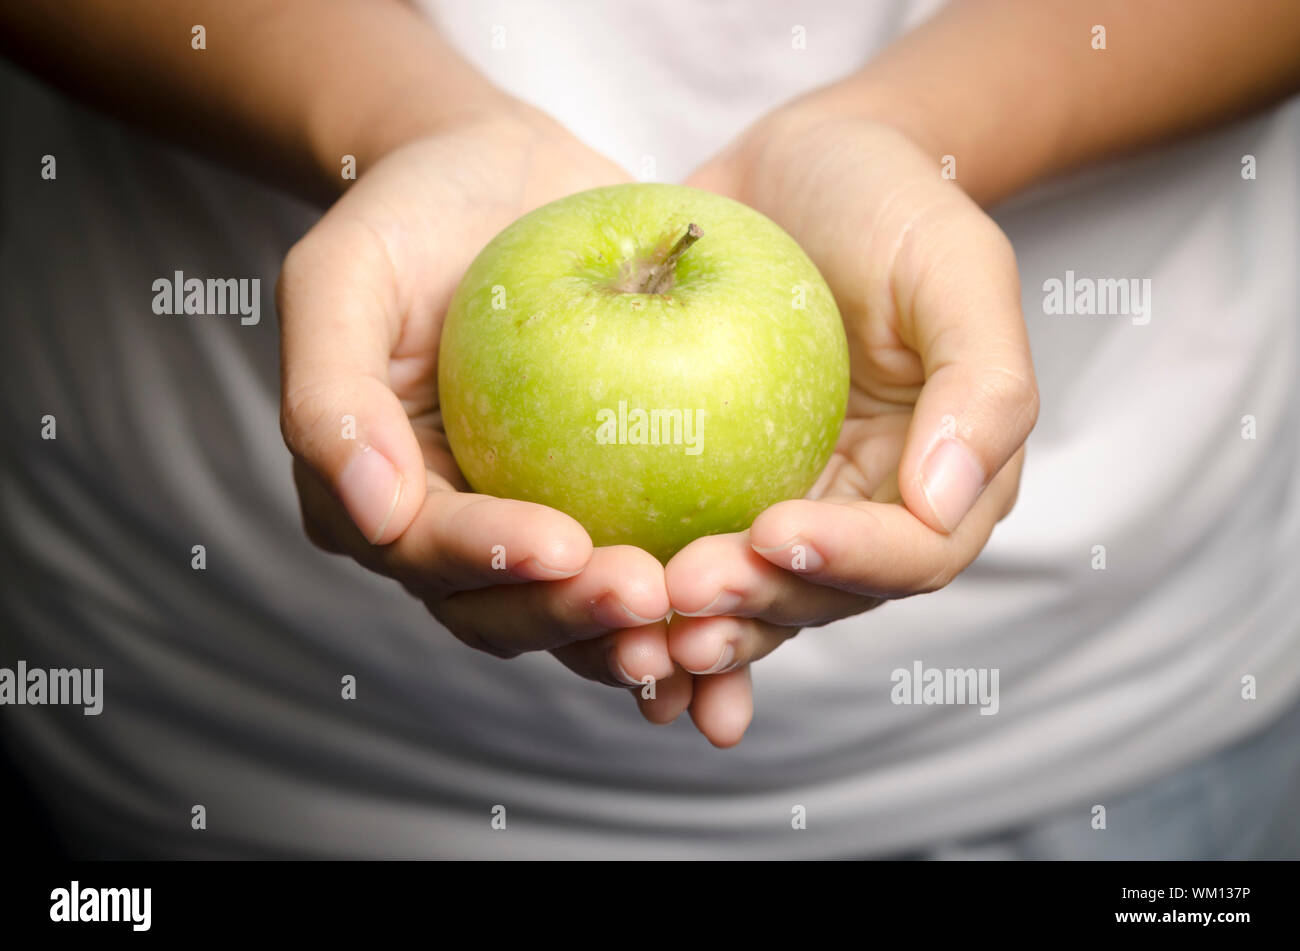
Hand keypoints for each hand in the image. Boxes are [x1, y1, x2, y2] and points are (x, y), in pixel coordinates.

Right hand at [277, 110, 683, 702]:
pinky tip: (757, 588)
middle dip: (574, 617)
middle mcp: (456, 532)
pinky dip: (697, 586)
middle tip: (648, 595)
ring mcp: (535, 521)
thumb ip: (330, 394)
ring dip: (638, 632)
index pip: (425, 551)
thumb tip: (374, 514)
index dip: (488, 560)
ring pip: (581, 608)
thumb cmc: (409, 217)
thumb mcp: (341, 276)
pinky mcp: (612, 501)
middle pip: (505, 610)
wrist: (499, 178)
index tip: (562, 545)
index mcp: (379, 500)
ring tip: (703, 618)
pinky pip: (654, 552)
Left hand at [662, 110, 1039, 745]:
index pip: (912, 552)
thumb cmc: (888, 203)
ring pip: (751, 594)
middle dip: (757, 604)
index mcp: (946, 478)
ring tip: (638, 622)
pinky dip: (651, 591)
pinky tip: (596, 605)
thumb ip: (983, 382)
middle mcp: (868, 510)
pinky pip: (687, 549)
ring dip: (699, 623)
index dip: (849, 560)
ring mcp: (789, 503)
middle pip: (822, 593)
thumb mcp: (955, 262)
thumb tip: (944, 503)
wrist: (798, 168)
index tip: (772, 533)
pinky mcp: (716, 488)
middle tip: (681, 588)